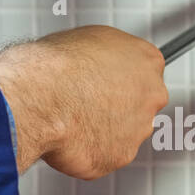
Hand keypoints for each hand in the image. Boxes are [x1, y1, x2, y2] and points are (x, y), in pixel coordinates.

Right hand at [0, 24, 167, 177]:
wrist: (43, 96)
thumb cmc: (59, 64)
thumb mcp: (88, 38)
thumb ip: (107, 56)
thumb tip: (98, 63)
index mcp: (147, 61)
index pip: (144, 72)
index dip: (119, 78)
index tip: (104, 82)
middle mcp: (151, 96)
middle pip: (139, 105)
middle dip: (116, 106)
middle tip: (85, 101)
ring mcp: (138, 129)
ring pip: (122, 133)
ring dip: (100, 129)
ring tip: (70, 117)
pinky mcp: (120, 156)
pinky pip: (103, 155)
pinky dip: (86, 149)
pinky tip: (68, 135)